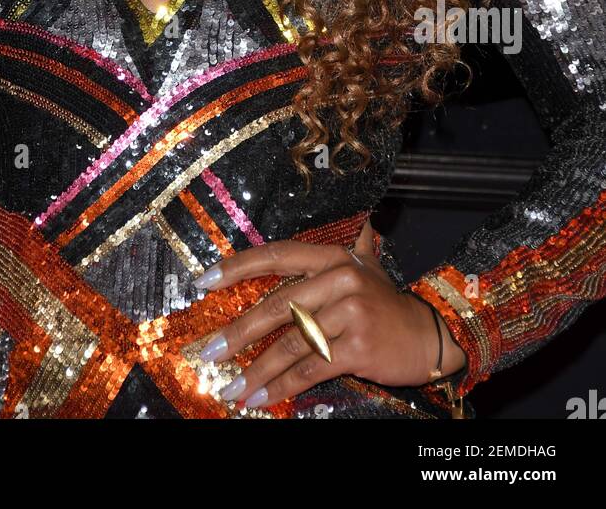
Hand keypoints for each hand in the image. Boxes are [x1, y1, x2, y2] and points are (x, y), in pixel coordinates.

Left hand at [191, 217, 465, 408]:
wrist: (432, 335)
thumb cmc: (386, 303)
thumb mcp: (362, 267)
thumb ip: (331, 251)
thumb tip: (296, 236)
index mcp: (333, 256)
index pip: (277, 255)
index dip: (238, 266)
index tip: (204, 281)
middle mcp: (340, 278)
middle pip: (277, 306)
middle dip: (238, 332)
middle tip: (209, 350)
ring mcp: (350, 312)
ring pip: (291, 344)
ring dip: (256, 370)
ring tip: (231, 386)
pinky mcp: (358, 346)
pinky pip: (310, 369)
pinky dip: (282, 386)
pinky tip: (261, 398)